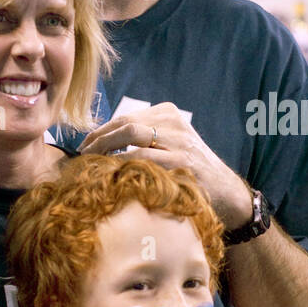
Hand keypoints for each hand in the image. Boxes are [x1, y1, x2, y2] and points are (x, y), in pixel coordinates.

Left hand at [80, 103, 254, 227]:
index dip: (100, 132)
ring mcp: (179, 140)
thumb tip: (100, 143)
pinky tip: (111, 176)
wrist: (225, 193)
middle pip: (124, 123)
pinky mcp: (182, 161)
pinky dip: (122, 165)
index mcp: (168, 113)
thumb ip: (144, 139)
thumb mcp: (170, 146)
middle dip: (98, 140)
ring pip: (131, 135)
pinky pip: (142, 158)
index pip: (124, 117)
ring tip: (92, 166)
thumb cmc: (190, 173)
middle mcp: (174, 122)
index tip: (84, 147)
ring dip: (106, 151)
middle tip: (82, 158)